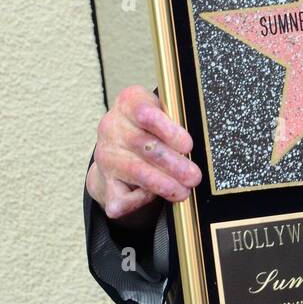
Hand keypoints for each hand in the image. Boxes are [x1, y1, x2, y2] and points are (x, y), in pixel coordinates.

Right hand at [86, 85, 200, 226]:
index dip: (167, 130)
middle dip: (173, 164)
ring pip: (135, 170)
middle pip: (144, 145)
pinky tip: (153, 196)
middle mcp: (111, 127)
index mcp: (128, 103)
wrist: (117, 148)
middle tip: (193, 176)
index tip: (187, 146)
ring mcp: (106, 155)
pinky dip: (138, 200)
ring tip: (182, 191)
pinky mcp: (104, 182)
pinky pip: (121, 196)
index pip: (145, 112)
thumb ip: (175, 122)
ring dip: (162, 184)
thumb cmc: (148, 128)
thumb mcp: (162, 113)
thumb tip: (196, 145)